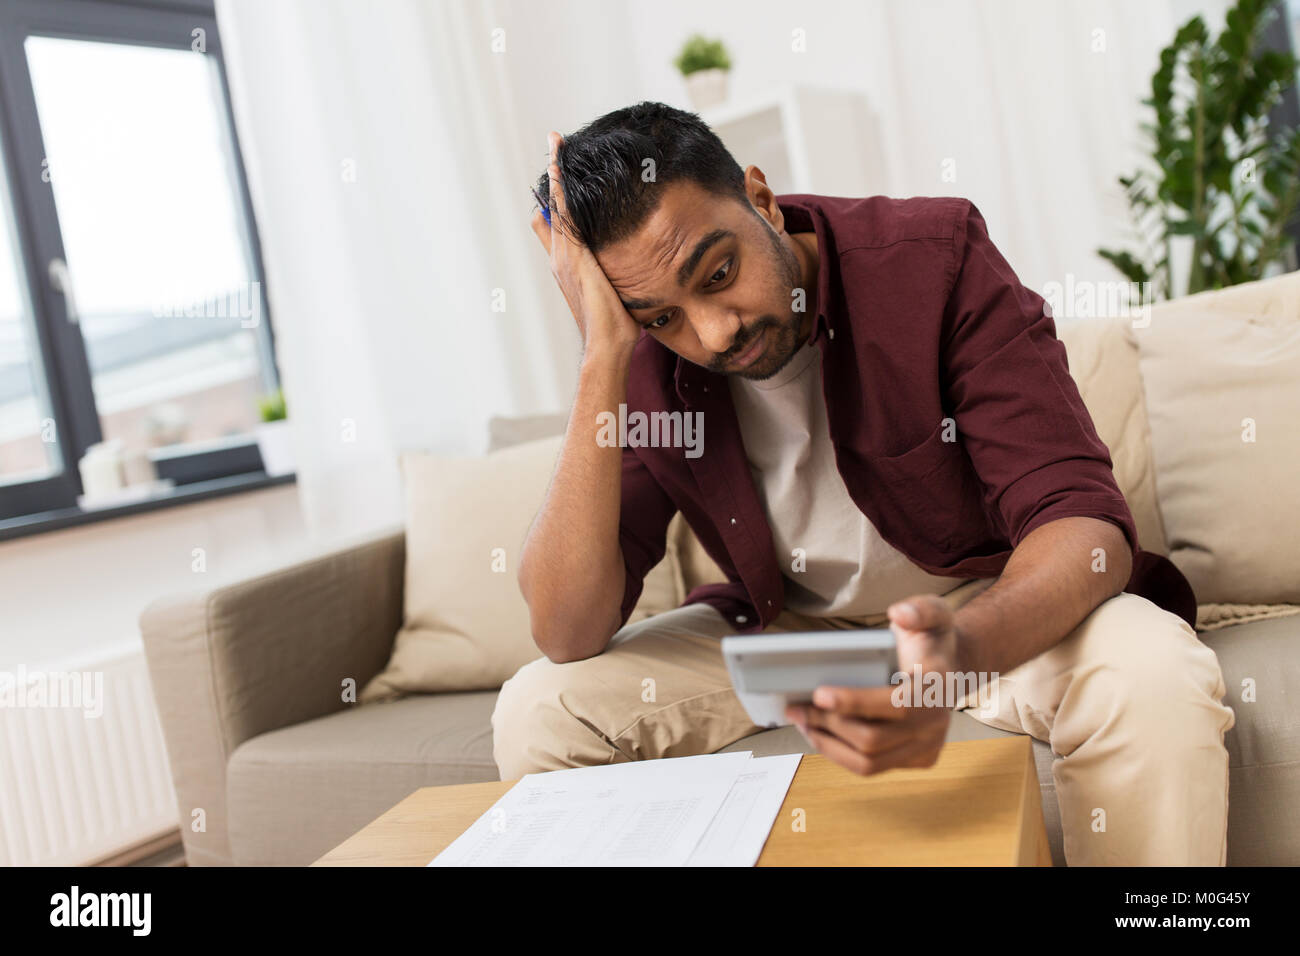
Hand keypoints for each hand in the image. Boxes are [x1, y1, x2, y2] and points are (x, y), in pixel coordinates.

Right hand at [531, 131, 642, 356]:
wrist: (606, 346)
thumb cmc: (615, 329)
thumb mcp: (615, 295)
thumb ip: (617, 278)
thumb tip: (636, 272)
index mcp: (569, 267)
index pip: (558, 227)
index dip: (558, 203)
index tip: (560, 179)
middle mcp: (560, 258)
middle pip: (552, 209)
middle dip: (554, 178)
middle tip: (555, 148)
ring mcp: (564, 256)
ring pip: (556, 205)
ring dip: (556, 174)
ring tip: (556, 145)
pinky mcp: (575, 256)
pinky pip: (565, 213)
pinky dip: (561, 188)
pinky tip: (561, 166)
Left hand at [784, 594, 958, 774]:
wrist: (950, 669)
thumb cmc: (932, 640)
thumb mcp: (934, 612)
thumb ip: (920, 609)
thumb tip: (899, 613)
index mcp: (937, 689)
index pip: (896, 705)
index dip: (856, 702)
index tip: (819, 694)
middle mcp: (935, 725)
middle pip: (873, 741)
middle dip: (829, 725)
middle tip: (796, 708)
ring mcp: (926, 748)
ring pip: (869, 763)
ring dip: (828, 745)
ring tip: (801, 722)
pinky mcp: (915, 760)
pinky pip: (870, 767)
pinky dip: (839, 753)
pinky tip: (818, 733)